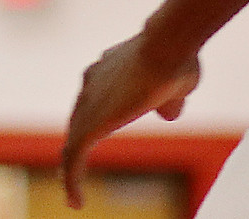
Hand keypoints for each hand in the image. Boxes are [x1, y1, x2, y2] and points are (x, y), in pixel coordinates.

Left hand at [59, 29, 202, 209]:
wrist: (168, 47)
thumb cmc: (177, 59)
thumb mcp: (176, 83)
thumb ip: (167, 100)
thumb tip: (168, 114)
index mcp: (109, 67)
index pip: (95, 95)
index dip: (92, 116)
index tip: (95, 129)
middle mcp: (92, 80)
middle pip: (79, 117)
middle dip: (77, 142)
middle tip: (73, 168)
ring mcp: (88, 100)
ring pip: (74, 139)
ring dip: (71, 166)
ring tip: (74, 194)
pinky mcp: (90, 123)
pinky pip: (74, 157)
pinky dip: (72, 180)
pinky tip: (76, 201)